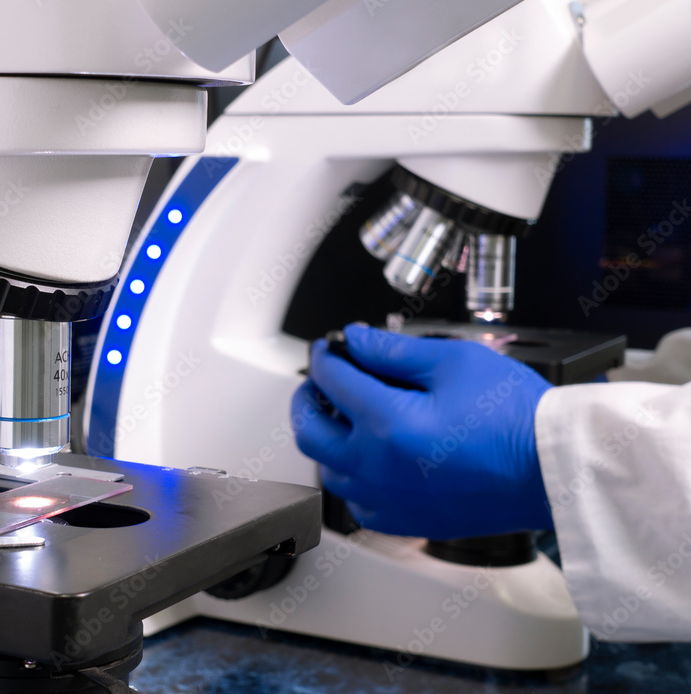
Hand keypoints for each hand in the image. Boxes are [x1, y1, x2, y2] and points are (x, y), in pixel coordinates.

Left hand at [292, 324, 553, 538]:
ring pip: (328, 471)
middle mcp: (377, 468)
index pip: (331, 380)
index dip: (326, 356)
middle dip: (307, 398)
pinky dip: (351, 477)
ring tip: (342, 416)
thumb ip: (392, 350)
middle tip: (318, 381)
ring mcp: (388, 500)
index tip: (330, 348)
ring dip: (325, 439)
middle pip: (310, 432)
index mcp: (386, 424)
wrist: (552, 468)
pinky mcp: (405, 521)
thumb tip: (356, 339)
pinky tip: (367, 458)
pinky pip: (356, 502)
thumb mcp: (452, 361)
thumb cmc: (515, 417)